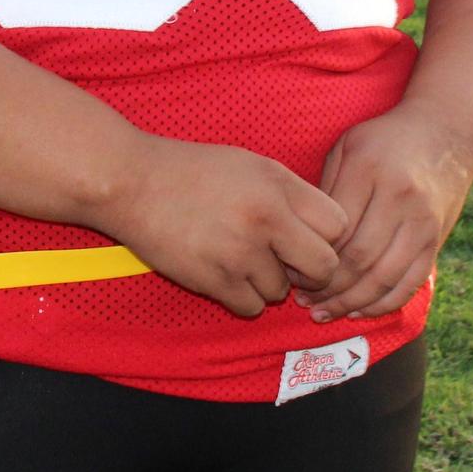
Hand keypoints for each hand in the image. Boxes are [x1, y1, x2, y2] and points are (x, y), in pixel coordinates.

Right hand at [97, 136, 345, 318]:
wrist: (134, 182)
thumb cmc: (194, 170)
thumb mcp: (251, 164)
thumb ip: (291, 193)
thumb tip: (323, 231)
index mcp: (277, 185)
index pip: (338, 226)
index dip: (327, 236)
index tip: (309, 237)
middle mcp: (265, 219)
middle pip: (323, 267)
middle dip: (311, 271)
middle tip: (290, 263)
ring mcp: (239, 252)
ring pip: (281, 291)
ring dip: (267, 283)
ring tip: (240, 258)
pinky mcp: (213, 279)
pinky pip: (251, 307)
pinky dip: (243, 298)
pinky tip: (226, 274)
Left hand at [299, 107, 472, 321]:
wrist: (446, 131)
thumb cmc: (385, 139)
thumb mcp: (349, 146)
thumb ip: (326, 187)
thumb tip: (302, 238)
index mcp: (369, 169)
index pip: (336, 228)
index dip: (310, 256)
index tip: (289, 269)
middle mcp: (399, 198)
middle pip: (359, 258)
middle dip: (327, 286)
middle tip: (303, 299)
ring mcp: (422, 222)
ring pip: (384, 278)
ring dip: (351, 303)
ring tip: (323, 312)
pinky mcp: (436, 239)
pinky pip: (410, 283)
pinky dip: (383, 303)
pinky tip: (358, 311)